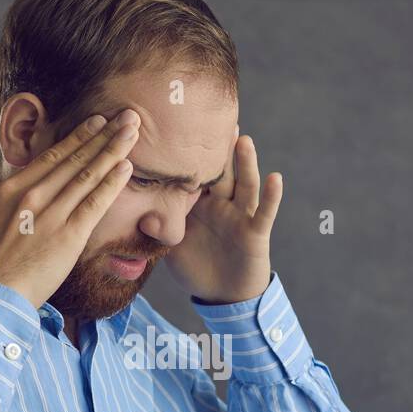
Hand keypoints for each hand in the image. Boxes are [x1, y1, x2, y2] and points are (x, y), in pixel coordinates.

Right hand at [0, 109, 140, 307]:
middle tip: (128, 117)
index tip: (96, 122)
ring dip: (113, 151)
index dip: (77, 137)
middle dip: (104, 135)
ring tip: (132, 131)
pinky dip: (112, 183)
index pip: (51, 157)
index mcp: (10, 190)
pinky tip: (127, 167)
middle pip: (75, 159)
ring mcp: (52, 214)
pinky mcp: (69, 236)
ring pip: (88, 175)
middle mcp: (33, 196)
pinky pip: (95, 203)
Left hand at [164, 126, 281, 303]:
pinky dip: (272, 196)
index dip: (185, 153)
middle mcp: (221, 203)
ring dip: (245, 162)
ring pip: (243, 184)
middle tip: (213, 116)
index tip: (175, 124)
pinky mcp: (255, 232)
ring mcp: (239, 215)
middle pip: (220, 169)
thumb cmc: (198, 267)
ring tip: (243, 139)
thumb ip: (156, 230)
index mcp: (198, 203)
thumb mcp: (171, 246)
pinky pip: (264, 212)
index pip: (192, 172)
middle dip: (218, 146)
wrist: (223, 295)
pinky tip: (275, 178)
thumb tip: (138, 216)